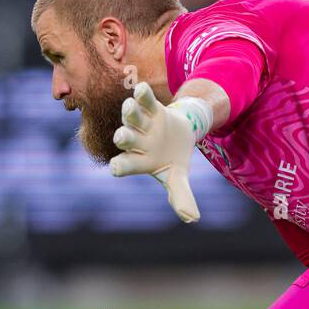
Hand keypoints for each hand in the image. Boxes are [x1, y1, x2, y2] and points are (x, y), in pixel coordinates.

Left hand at [110, 82, 203, 223]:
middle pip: (126, 138)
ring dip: (130, 112)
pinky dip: (142, 95)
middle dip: (124, 137)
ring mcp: (142, 123)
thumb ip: (181, 196)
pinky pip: (145, 100)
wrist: (178, 134)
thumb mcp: (177, 178)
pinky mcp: (152, 107)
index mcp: (138, 160)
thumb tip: (192, 219)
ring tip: (128, 107)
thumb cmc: (172, 160)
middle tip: (121, 137)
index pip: (125, 164)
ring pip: (132, 116)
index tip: (115, 167)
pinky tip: (140, 88)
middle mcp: (136, 141)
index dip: (120, 165)